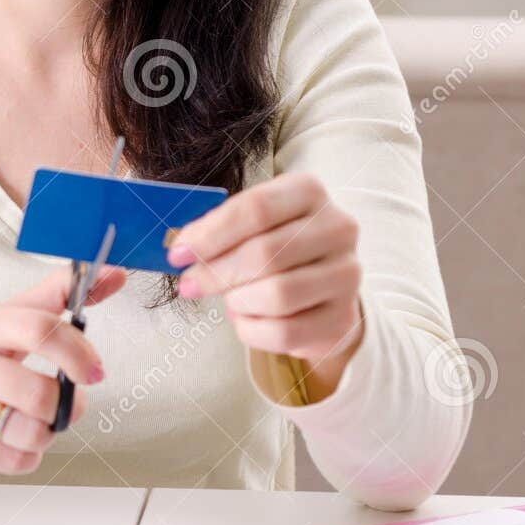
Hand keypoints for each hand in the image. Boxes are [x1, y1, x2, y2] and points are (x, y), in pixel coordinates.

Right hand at [0, 261, 127, 475]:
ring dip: (48, 431)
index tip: (94, 369)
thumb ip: (53, 297)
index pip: (38, 329)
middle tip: (66, 403)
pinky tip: (15, 440)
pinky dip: (27, 454)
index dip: (78, 352)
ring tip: (38, 421)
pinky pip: (12, 460)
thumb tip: (113, 275)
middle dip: (66, 404)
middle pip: (38, 392)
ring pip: (29, 432)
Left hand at [167, 172, 364, 389]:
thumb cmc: (275, 248)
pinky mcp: (342, 317)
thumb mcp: (251, 225)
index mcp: (309, 192)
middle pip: (264, 254)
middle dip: (216, 273)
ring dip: (238, 301)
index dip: (210, 234)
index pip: (256, 209)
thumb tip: (180, 248)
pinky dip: (252, 330)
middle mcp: (338, 228)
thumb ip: (218, 229)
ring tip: (230, 299)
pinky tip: (246, 319)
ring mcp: (346, 274)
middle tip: (189, 283)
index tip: (178, 253)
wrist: (320, 288)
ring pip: (277, 295)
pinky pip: (285, 332)